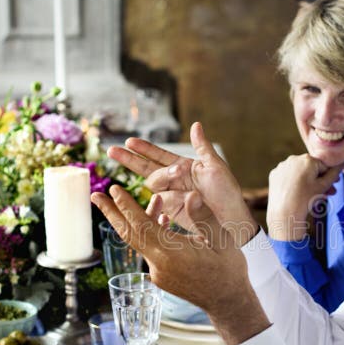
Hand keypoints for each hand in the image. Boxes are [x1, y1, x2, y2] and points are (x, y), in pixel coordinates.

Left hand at [91, 186, 269, 344]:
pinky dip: (149, 232)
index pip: (141, 225)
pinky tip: (162, 218)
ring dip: (133, 220)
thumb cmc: (228, 271)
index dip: (126, 206)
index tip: (113, 189)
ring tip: (134, 200)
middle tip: (95, 195)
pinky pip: (149, 249)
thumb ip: (204, 217)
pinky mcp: (161, 276)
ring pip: (139, 240)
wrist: (227, 302)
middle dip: (111, 213)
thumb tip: (190, 195)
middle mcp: (159, 264)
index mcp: (172, 253)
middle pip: (128, 234)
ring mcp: (158, 272)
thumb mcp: (223, 240)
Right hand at [108, 122, 258, 246]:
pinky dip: (153, 201)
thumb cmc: (227, 193)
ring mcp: (172, 196)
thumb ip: (203, 147)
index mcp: (184, 167)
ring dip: (160, 179)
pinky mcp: (172, 212)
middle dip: (130, 159)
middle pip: (147, 168)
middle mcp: (175, 180)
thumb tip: (196, 125)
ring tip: (180, 179)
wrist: (232, 220)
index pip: (160, 155)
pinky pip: (158, 204)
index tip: (129, 141)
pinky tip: (154, 200)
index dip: (144, 148)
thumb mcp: (216, 167)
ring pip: (154, 186)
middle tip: (111, 151)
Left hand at [266, 154, 341, 240]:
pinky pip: (288, 177)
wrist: (284, 213)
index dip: (330, 176)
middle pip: (311, 169)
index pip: (324, 166)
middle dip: (319, 180)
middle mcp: (293, 158)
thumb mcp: (324, 186)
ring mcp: (282, 166)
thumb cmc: (306, 199)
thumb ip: (334, 173)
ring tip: (314, 196)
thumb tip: (341, 164)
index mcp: (307, 159)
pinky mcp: (274, 174)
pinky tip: (298, 193)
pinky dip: (294, 183)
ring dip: (308, 182)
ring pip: (299, 173)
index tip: (334, 185)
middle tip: (327, 193)